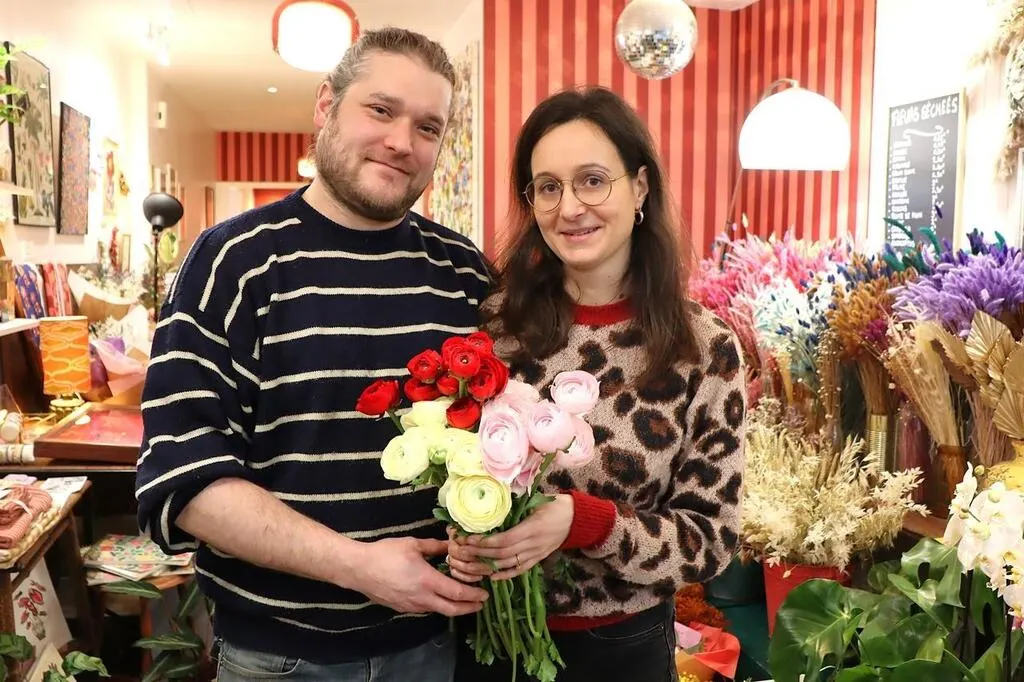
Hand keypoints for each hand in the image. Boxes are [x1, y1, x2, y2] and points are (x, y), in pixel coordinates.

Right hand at [347, 537, 488, 616]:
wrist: (358, 569)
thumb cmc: (385, 554)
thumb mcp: (413, 544)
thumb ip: (435, 546)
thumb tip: (452, 543)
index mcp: (427, 581)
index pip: (458, 593)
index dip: (474, 595)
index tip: (485, 593)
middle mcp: (422, 598)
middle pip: (452, 610)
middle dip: (469, 608)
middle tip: (481, 604)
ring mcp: (412, 606)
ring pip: (439, 611)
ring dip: (454, 607)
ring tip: (464, 600)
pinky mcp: (402, 608)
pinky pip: (425, 609)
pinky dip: (438, 605)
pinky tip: (440, 598)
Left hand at [448, 494, 573, 581]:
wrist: (576, 519)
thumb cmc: (555, 505)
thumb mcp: (537, 501)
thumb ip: (516, 505)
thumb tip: (492, 501)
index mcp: (532, 528)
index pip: (505, 540)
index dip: (485, 543)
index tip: (468, 540)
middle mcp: (533, 544)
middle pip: (502, 554)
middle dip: (479, 554)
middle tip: (460, 552)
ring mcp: (535, 554)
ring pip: (508, 564)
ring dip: (487, 566)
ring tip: (468, 565)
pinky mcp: (538, 559)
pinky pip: (519, 570)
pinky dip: (505, 575)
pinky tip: (491, 577)